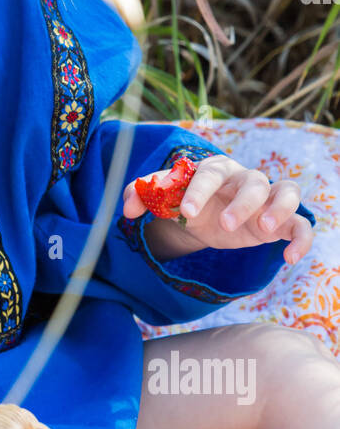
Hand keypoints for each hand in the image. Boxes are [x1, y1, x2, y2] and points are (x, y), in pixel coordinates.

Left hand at [122, 155, 312, 264]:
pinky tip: (289, 258)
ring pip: (285, 191)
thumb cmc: (188, 202)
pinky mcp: (282, 222)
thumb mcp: (164, 199)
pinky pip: (300, 224)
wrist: (207, 218)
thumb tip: (127, 208)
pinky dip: (301, 238)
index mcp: (214, 170)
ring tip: (264, 229)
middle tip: (226, 225)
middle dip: (241, 202)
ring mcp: (267, 199)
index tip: (187, 213)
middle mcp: (244, 179)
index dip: (199, 191)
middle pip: (252, 181)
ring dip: (278, 208)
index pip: (209, 173)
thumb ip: (143, 195)